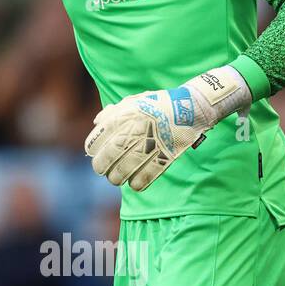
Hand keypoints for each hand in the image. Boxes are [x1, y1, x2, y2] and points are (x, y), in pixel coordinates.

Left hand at [84, 66, 250, 191]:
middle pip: (110, 156)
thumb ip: (114, 112)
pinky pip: (147, 175)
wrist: (191, 107)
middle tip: (102, 171)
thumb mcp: (135, 101)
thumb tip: (97, 122)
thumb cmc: (159, 104)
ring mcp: (151, 143)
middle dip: (102, 167)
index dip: (93, 149)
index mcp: (125, 115)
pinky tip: (134, 184)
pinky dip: (138, 183)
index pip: (99, 137)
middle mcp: (136, 129)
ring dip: (117, 178)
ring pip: (125, 169)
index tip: (94, 154)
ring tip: (116, 179)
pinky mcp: (166, 155)